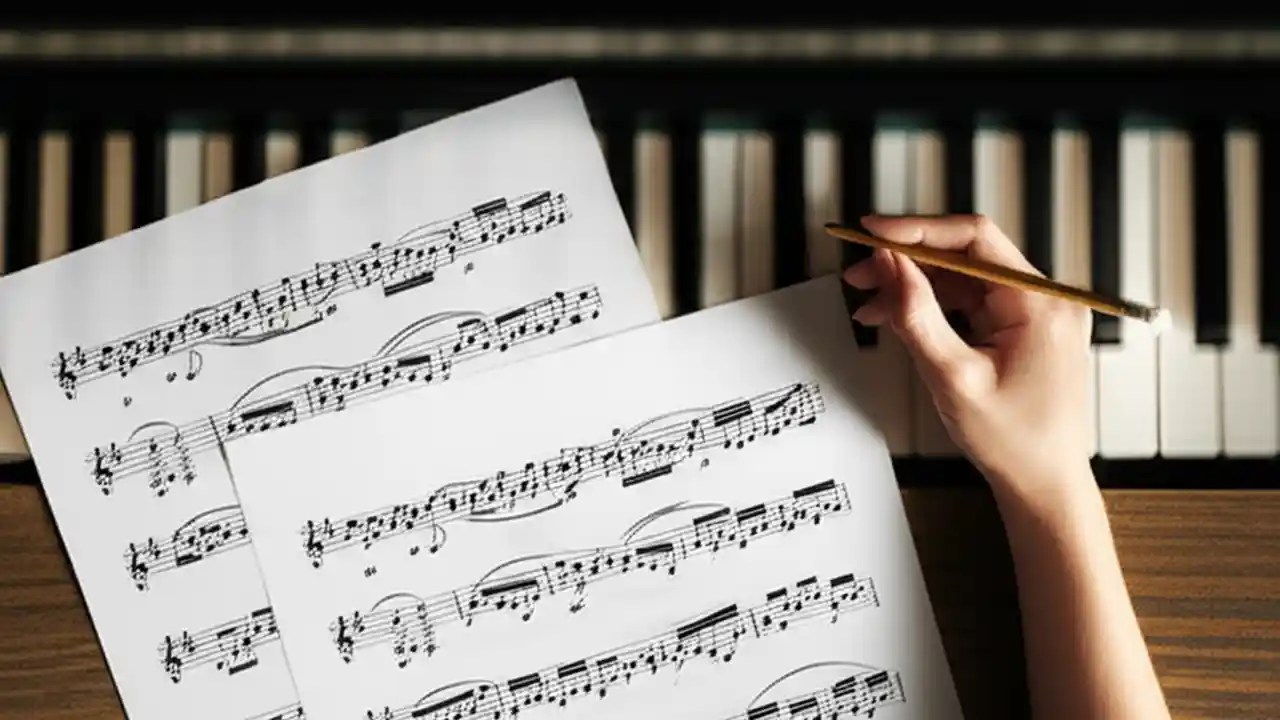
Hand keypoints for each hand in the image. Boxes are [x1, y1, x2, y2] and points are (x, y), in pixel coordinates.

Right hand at [842, 213, 1094, 499]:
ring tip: (869, 300)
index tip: (873, 232)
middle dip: (908, 259)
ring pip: (963, 277)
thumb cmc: (1014, 442)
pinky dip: (933, 305)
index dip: (917, 230)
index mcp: (1040, 304)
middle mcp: (1045, 299)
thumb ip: (917, 315)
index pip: (974, 239)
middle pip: (966, 254)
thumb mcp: (952, 377)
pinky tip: (897, 315)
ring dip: (915, 284)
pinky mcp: (1023, 327)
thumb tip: (890, 264)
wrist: (1044, 483)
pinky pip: (971, 301)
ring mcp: (1036, 312)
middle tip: (861, 271)